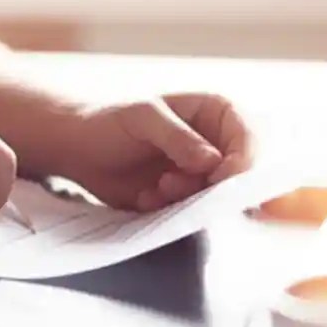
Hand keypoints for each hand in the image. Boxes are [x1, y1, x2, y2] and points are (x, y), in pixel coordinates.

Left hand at [58, 93, 253, 210]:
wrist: (79, 150)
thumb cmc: (109, 122)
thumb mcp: (142, 119)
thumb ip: (177, 138)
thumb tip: (211, 161)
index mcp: (214, 112)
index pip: (247, 137)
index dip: (243, 160)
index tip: (221, 178)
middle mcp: (215, 143)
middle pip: (241, 173)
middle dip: (211, 187)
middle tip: (172, 184)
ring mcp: (202, 173)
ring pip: (218, 198)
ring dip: (185, 199)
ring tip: (154, 188)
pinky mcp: (185, 198)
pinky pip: (194, 214)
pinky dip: (170, 210)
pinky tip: (144, 197)